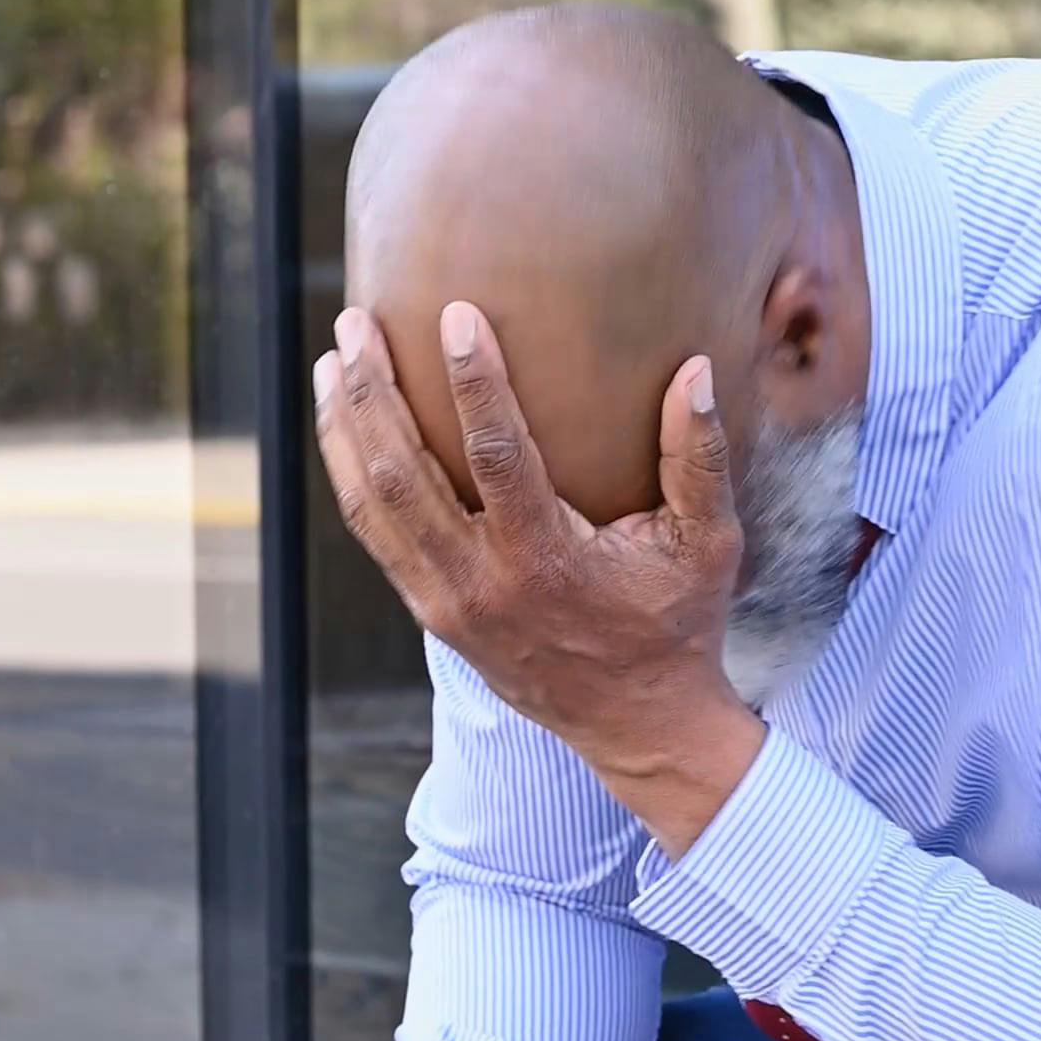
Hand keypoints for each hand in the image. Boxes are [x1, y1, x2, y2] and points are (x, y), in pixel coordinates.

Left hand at [313, 301, 764, 854]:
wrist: (639, 725)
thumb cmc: (678, 624)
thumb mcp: (708, 545)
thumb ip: (699, 458)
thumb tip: (695, 372)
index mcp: (548, 562)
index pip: (497, 455)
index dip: (474, 381)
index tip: (456, 315)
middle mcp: (482, 584)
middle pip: (403, 475)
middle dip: (373, 392)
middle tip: (357, 324)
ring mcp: (447, 603)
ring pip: (372, 506)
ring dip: (345, 428)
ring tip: (332, 362)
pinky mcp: (431, 613)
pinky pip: (373, 537)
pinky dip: (350, 476)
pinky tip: (344, 428)